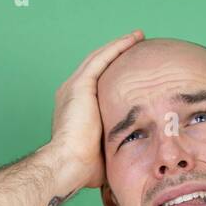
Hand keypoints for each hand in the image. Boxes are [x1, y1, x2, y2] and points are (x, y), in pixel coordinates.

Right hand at [45, 30, 144, 189]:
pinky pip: (101, 59)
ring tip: (138, 37)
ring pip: (99, 58)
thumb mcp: (104, 151)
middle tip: (136, 46)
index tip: (132, 72)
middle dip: (117, 55)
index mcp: (75, 109)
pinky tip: (133, 39)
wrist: (68, 164)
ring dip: (119, 46)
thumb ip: (115, 145)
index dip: (113, 75)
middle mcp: (71, 94)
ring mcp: (73, 87)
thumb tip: (135, 157)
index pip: (97, 85)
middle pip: (97, 68)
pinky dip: (117, 47)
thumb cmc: (85, 168)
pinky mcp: (80, 85)